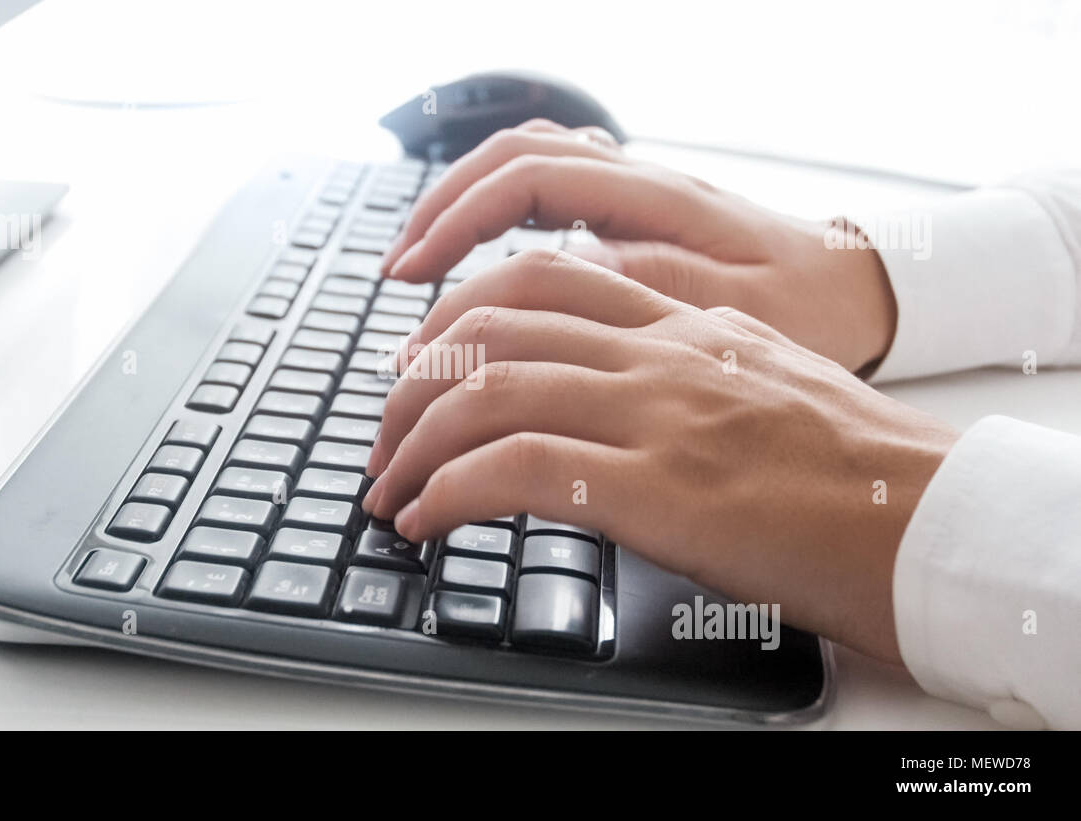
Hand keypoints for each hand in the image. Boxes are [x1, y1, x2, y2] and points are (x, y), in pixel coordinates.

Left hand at [362, 250, 957, 661]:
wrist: (933, 523)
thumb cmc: (859, 473)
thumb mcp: (762, 390)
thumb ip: (683, 380)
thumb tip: (607, 411)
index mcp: (687, 325)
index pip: (542, 277)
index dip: (458, 312)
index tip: (423, 362)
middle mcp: (662, 354)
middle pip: (493, 322)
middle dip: (413, 379)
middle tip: (386, 431)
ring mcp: (657, 415)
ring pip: (487, 387)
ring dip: (412, 440)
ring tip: (388, 485)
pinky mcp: (658, 490)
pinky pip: (514, 467)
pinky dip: (447, 491)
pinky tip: (426, 519)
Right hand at [381, 120, 897, 372]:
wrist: (860, 291)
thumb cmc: (809, 309)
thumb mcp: (739, 311)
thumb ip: (649, 289)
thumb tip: (555, 278)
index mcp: (657, 198)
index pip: (530, 177)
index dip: (460, 218)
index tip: (414, 273)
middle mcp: (637, 183)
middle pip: (511, 159)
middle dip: (441, 209)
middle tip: (397, 273)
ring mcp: (632, 196)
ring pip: (524, 169)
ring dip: (463, 208)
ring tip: (420, 266)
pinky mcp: (632, 219)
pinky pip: (547, 196)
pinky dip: (497, 219)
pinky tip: (477, 261)